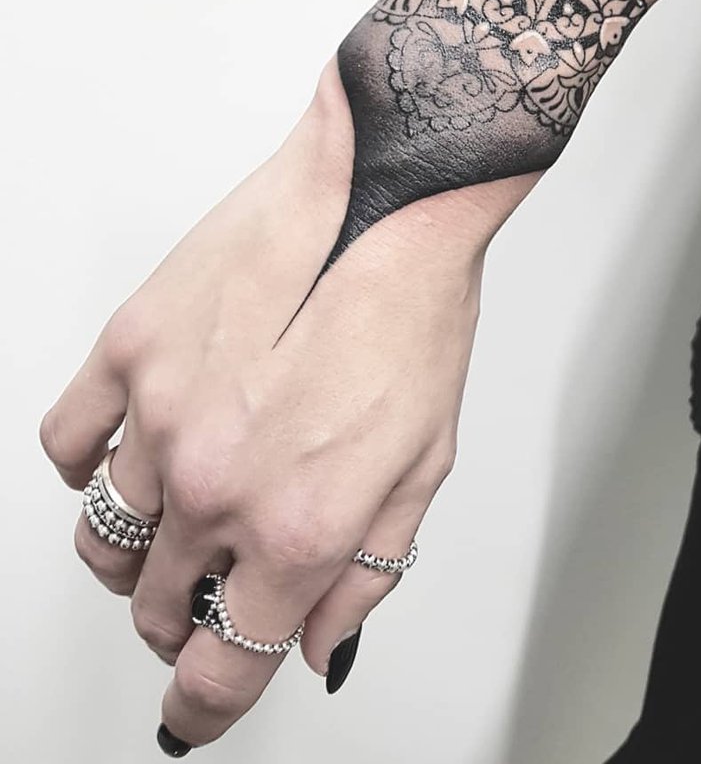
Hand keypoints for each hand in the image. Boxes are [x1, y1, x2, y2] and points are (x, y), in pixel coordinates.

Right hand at [39, 57, 531, 749]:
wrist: (384, 199)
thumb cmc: (416, 318)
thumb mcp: (423, 465)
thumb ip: (364, 573)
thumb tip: (316, 649)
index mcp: (300, 525)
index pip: (227, 666)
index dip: (208, 705)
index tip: (198, 709)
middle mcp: (217, 483)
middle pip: (159, 608)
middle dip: (185, 622)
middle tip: (211, 596)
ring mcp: (161, 414)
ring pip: (106, 537)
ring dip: (140, 552)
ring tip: (181, 520)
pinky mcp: (129, 347)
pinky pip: (68, 444)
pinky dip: (93, 465)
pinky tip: (137, 451)